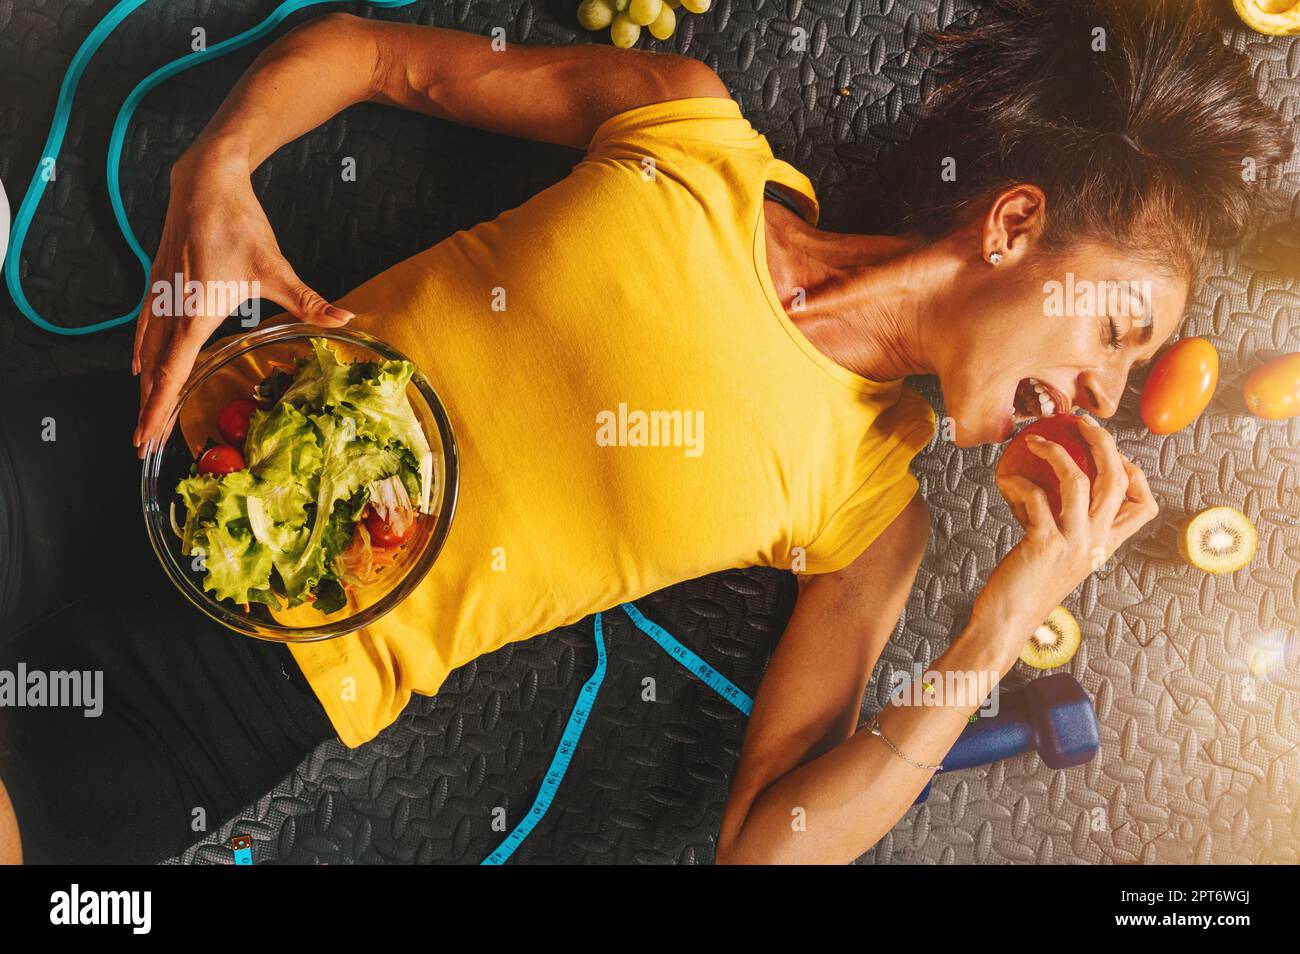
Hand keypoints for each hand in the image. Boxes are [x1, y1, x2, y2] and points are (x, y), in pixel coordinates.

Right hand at [132, 145, 353, 456]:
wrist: (204, 181)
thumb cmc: (237, 222)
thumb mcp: (276, 268)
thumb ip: (308, 302)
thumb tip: (346, 318)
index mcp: (196, 313)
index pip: (171, 373)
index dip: (156, 410)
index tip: (144, 438)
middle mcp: (171, 307)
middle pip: (152, 370)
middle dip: (147, 409)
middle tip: (141, 444)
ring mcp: (160, 294)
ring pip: (144, 349)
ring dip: (142, 384)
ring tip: (143, 414)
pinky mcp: (158, 281)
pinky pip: (143, 326)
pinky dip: (140, 350)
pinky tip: (139, 362)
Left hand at [980, 415, 1158, 641]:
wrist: (1007, 622)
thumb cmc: (1026, 587)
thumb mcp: (1059, 557)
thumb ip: (1064, 528)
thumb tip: (1045, 489)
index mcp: (1105, 546)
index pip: (1143, 506)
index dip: (1137, 473)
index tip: (1116, 455)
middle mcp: (1097, 543)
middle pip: (1117, 479)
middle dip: (1103, 442)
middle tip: (1082, 423)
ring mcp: (1074, 543)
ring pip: (1081, 481)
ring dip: (1057, 453)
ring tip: (1037, 440)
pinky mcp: (1044, 544)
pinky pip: (1036, 497)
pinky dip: (1019, 483)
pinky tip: (1006, 480)